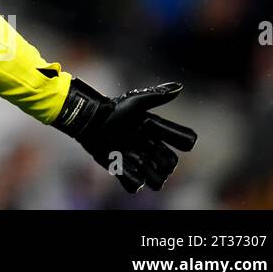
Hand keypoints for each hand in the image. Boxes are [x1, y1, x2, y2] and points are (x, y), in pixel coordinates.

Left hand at [52, 78, 197, 192]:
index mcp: (158, 133)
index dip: (177, 141)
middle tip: (141, 148)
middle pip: (170, 165)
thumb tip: (180, 86)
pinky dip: (129, 177)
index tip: (155, 131)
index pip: (184, 143)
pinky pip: (135, 185)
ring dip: (146, 171)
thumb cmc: (112, 110)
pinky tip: (118, 163)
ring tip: (129, 157)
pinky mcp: (124, 171)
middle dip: (159, 160)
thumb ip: (157, 96)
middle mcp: (152, 149)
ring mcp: (139, 162)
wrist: (88, 121)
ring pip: (157, 181)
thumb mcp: (134, 102)